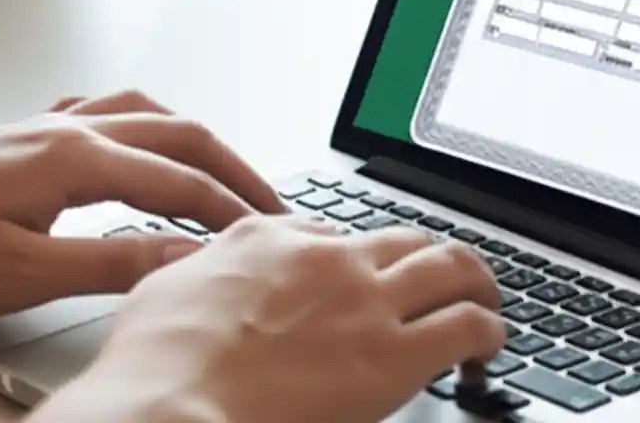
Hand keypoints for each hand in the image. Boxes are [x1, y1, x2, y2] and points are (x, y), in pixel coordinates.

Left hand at [0, 90, 285, 321]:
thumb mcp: (21, 273)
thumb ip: (113, 260)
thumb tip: (187, 254)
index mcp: (74, 159)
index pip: (180, 180)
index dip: (231, 210)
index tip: (266, 234)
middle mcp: (65, 131)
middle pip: (178, 133)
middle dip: (233, 167)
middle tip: (271, 201)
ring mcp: (41, 128)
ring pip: (144, 114)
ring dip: (193, 140)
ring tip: (223, 169)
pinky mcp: (18, 140)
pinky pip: (99, 114)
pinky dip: (140, 126)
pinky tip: (135, 142)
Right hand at [30, 216, 505, 422]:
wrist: (164, 409)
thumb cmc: (150, 365)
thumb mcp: (160, 290)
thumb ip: (196, 272)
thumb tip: (199, 274)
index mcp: (268, 239)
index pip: (334, 233)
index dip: (356, 258)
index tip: (362, 279)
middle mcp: (328, 259)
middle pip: (405, 239)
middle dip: (428, 260)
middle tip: (441, 283)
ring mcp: (366, 302)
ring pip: (451, 267)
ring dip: (476, 284)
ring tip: (484, 305)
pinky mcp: (395, 356)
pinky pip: (469, 325)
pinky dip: (489, 331)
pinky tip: (487, 350)